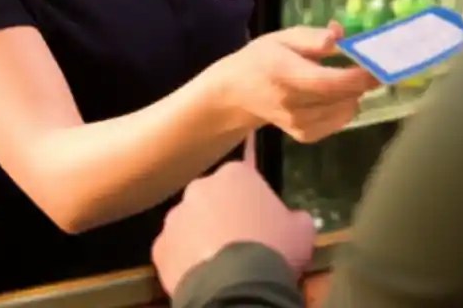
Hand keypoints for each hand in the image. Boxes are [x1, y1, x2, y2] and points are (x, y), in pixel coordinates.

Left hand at [153, 161, 315, 296]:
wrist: (238, 287)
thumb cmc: (274, 250)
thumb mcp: (302, 230)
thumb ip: (296, 217)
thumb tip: (295, 219)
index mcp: (234, 174)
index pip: (244, 178)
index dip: (254, 200)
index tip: (261, 219)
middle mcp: (199, 187)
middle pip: (212, 198)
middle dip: (223, 214)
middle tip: (240, 240)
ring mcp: (175, 217)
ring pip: (190, 224)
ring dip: (201, 237)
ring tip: (220, 261)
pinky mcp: (159, 246)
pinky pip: (174, 250)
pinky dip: (185, 261)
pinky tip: (202, 275)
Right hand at [212, 23, 376, 142]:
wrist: (238, 94)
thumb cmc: (263, 59)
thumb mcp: (283, 38)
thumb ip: (311, 38)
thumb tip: (338, 35)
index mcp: (285, 74)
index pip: (329, 82)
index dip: (359, 76)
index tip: (380, 64)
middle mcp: (292, 103)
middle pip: (343, 97)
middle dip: (364, 81)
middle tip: (371, 64)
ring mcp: (299, 124)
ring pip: (347, 109)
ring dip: (354, 92)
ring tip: (343, 77)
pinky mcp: (306, 135)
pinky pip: (340, 120)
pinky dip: (345, 106)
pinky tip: (332, 95)